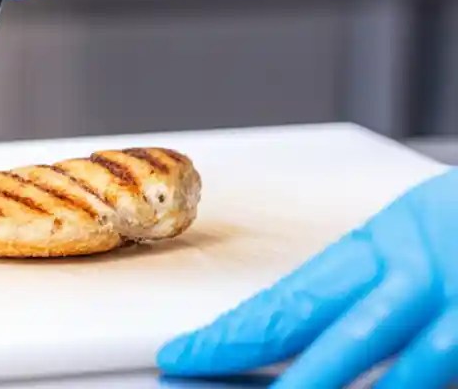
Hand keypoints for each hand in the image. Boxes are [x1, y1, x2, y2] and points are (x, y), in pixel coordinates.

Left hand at [158, 169, 457, 387]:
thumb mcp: (412, 238)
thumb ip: (362, 288)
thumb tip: (281, 337)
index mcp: (385, 247)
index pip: (294, 297)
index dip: (233, 335)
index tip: (181, 357)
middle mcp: (424, 277)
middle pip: (337, 340)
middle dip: (281, 382)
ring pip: (405, 371)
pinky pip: (449, 374)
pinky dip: (419, 385)